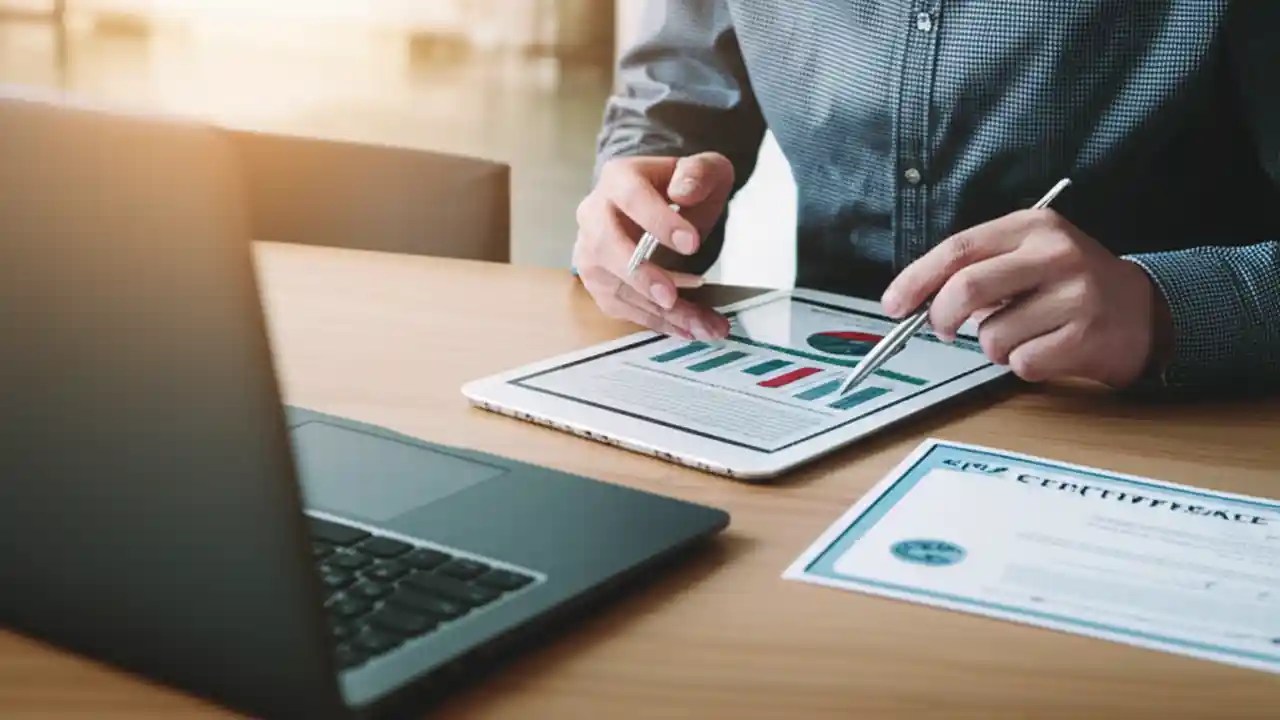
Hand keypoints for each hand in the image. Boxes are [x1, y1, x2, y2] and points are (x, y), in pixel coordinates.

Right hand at [572, 152, 733, 340]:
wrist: (662, 205)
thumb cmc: (682, 188)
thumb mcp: (702, 170)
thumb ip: (698, 173)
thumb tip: (684, 193)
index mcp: (618, 179)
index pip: (631, 197)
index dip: (658, 222)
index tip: (692, 245)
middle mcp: (594, 215)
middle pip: (606, 247)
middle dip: (640, 276)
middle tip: (672, 297)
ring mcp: (591, 253)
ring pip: (617, 287)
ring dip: (662, 313)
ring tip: (705, 326)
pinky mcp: (599, 283)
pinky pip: (624, 308)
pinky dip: (658, 322)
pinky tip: (690, 328)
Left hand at [882, 209, 1172, 387]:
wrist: (1145, 312)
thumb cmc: (1069, 286)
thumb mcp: (1027, 258)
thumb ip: (976, 269)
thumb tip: (914, 300)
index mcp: (1033, 227)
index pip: (958, 249)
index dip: (916, 279)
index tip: (893, 305)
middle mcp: (1055, 254)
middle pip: (967, 288)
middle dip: (941, 316)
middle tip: (943, 329)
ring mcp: (1075, 294)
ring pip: (991, 335)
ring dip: (993, 345)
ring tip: (1025, 333)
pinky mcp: (1086, 336)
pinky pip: (1021, 362)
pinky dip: (1023, 364)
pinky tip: (1049, 348)